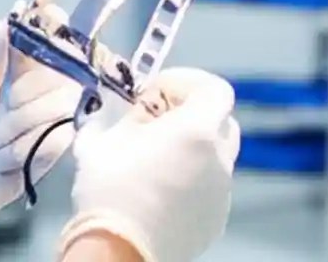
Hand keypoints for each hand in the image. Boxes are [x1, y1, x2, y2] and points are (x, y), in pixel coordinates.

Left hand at [0, 5, 81, 254]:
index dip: (53, 29)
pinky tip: (1, 162)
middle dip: (27, 92)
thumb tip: (6, 25)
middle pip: (60, 71)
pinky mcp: (45, 154)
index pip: (43, 36)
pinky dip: (26, 149)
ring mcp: (39, 122)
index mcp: (3, 66)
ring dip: (21, 125)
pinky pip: (59, 139)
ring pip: (61, 105)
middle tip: (0, 108)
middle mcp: (27, 90)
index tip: (50, 29)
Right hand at [58, 68, 240, 261]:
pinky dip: (193, 179)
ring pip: (215, 156)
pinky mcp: (216, 219)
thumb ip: (128, 116)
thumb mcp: (105, 139)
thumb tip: (139, 112)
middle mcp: (219, 159)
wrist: (117, 250)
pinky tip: (162, 189)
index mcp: (198, 130)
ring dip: (193, 148)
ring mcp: (222, 191)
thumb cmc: (110, 189)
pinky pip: (210, 187)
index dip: (189, 82)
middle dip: (192, 113)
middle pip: (220, 120)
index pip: (215, 89)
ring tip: (157, 158)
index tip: (160, 90)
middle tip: (159, 119)